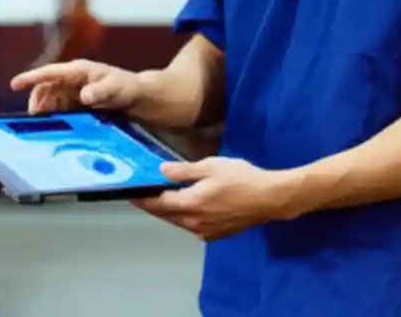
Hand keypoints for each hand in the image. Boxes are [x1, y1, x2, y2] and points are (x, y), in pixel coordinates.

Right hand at [10, 59, 143, 113]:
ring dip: (45, 111)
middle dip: (37, 102)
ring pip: (50, 100)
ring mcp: (72, 90)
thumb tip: (85, 95)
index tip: (15, 83)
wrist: (139, 97)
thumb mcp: (117, 89)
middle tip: (37, 119)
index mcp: (78, 70)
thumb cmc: (128, 88)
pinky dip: (54, 116)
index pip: (50, 72)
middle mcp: (72, 79)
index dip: (31, 77)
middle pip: (45, 88)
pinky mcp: (75, 102)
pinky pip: (58, 109)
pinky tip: (57, 127)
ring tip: (46, 126)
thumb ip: (101, 91)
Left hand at [132, 157, 308, 241]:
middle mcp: (195, 223)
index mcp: (190, 205)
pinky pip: (194, 226)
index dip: (143, 199)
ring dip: (171, 211)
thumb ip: (184, 171)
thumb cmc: (241, 178)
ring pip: (180, 222)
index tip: (130, 195)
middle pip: (167, 215)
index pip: (158, 204)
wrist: (270, 198)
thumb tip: (162, 171)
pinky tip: (189, 206)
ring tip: (165, 198)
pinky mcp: (217, 234)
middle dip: (154, 205)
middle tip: (145, 194)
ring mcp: (206, 231)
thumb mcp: (210, 166)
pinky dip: (187, 216)